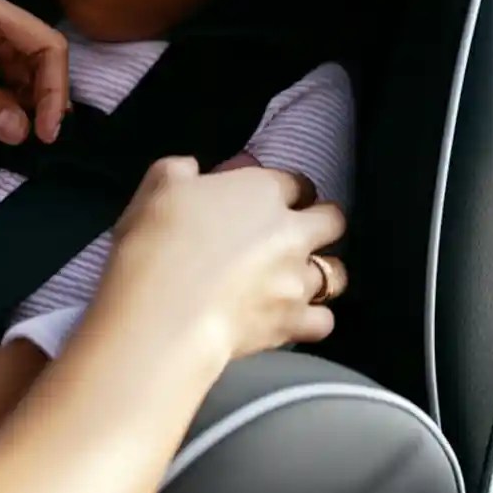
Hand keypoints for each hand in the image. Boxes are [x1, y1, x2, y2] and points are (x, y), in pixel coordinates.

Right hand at [105, 157, 346, 360]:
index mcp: (262, 191)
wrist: (163, 311)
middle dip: (320, 224)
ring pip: (336, 272)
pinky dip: (312, 320)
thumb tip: (190, 170)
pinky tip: (293, 319)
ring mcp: (297, 279)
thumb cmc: (156, 243)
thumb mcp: (157, 187)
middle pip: (333, 221)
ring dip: (320, 273)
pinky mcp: (292, 323)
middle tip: (295, 234)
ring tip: (296, 279)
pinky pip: (323, 321)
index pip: (296, 182)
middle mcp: (291, 232)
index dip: (285, 190)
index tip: (269, 200)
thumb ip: (181, 171)